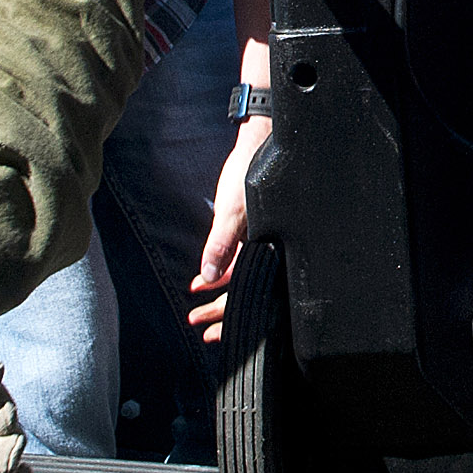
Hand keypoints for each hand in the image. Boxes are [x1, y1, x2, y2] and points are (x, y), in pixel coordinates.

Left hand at [186, 113, 268, 342]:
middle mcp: (274, 250)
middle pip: (248, 292)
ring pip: (245, 278)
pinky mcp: (261, 231)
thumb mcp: (233, 210)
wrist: (266, 140)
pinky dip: (225, 270)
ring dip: (220, 292)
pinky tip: (207, 275)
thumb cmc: (253, 172)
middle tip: (198, 323)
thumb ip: (221, 244)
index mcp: (273, 249)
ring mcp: (268, 241)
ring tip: (198, 303)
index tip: (209, 332)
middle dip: (221, 312)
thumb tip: (207, 276)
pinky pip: (244, 261)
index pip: (253, 296)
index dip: (230, 318)